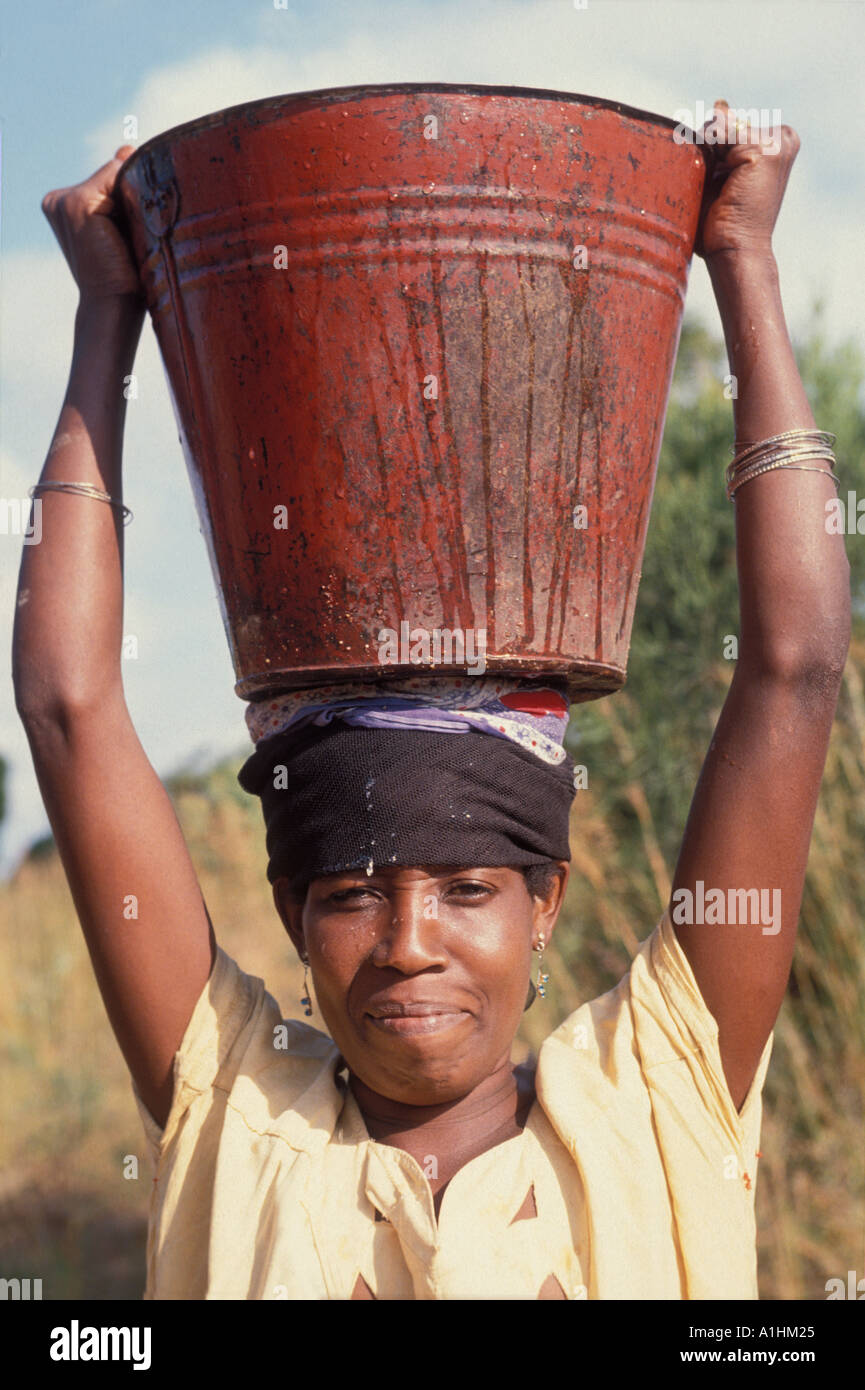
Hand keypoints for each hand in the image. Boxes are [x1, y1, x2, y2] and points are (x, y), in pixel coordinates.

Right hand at [41, 148, 144, 302]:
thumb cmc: (126, 275)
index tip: (135, 229)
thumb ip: (122, 187)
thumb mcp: (125, 226)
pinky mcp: (76, 203)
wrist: (115, 306)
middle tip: (133, 238)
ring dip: (133, 200)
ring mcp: (64, 200)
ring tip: (130, 238)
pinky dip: (131, 198)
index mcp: (64, 204)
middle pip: (111, 175)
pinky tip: (127, 231)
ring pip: (115, 175)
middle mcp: (58, 199)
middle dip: (131, 198)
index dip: (129, 198)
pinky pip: (116, 177)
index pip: (106, 180)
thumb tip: (126, 146)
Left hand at [694, 99, 799, 260]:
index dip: (709, 148)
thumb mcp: (719, 172)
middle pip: (722, 121)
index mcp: (777, 140)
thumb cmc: (724, 221)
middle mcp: (782, 137)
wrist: (735, 249)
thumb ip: (719, 138)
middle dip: (706, 149)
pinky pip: (718, 133)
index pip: (727, 123)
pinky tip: (724, 183)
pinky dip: (707, 154)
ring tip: (723, 189)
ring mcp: (777, 141)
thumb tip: (720, 103)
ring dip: (705, 154)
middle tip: (721, 188)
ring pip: (718, 126)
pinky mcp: (767, 150)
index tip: (720, 181)